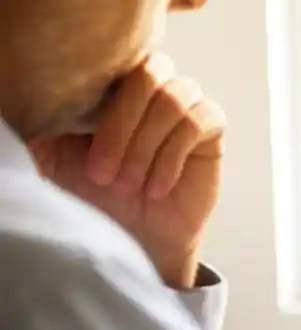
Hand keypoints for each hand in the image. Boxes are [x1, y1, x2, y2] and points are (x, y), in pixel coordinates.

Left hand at [28, 54, 225, 289]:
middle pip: (148, 74)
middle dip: (121, 126)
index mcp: (112, 81)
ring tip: (128, 184)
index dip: (97, 99)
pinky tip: (156, 188)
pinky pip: (199, 122)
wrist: (131, 235)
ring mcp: (183, 106)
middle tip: (101, 173)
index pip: (114, 59)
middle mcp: (151, 87)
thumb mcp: (51, 154)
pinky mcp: (210, 131)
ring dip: (146, 146)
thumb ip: (41, 120)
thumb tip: (28, 93)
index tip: (75, 142)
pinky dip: (172, 157)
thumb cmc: (93, 193)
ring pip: (173, 99)